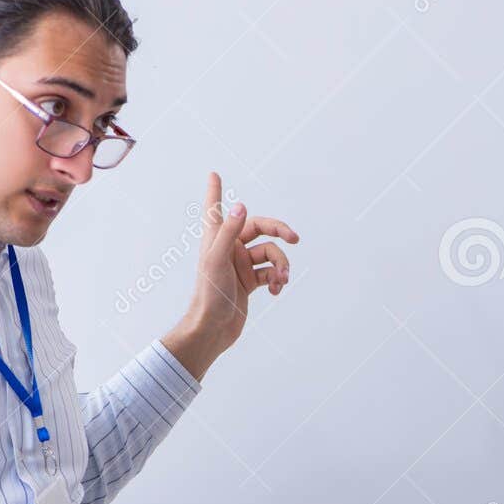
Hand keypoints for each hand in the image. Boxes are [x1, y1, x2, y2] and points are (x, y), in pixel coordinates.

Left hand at [161, 171, 299, 380]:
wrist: (213, 328)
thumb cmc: (209, 294)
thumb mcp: (217, 259)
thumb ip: (229, 231)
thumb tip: (243, 206)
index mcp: (216, 238)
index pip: (215, 209)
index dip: (215, 192)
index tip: (213, 174)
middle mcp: (229, 248)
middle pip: (259, 228)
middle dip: (279, 231)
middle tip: (295, 238)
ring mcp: (240, 265)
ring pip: (270, 253)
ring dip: (281, 265)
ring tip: (282, 280)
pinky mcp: (250, 282)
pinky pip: (270, 273)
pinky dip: (277, 279)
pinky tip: (276, 290)